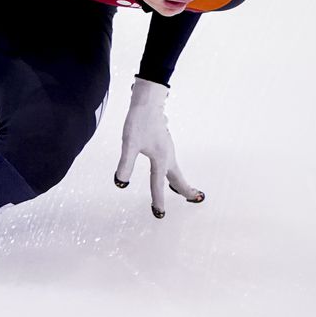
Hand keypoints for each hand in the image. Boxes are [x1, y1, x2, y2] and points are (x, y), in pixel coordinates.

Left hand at [114, 77, 204, 218]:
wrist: (147, 102)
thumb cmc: (138, 122)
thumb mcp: (129, 145)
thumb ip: (126, 164)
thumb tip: (121, 183)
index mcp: (161, 159)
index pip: (158, 184)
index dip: (158, 200)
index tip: (159, 214)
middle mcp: (168, 155)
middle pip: (178, 178)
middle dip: (186, 190)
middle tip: (195, 200)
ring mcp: (168, 149)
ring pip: (176, 170)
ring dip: (181, 182)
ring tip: (184, 193)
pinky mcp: (164, 144)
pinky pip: (172, 164)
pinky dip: (175, 173)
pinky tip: (169, 174)